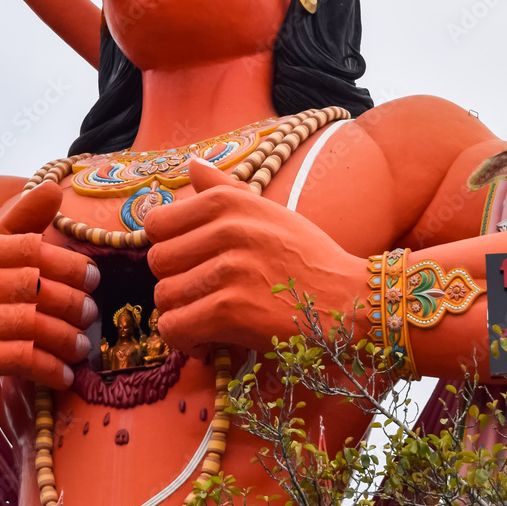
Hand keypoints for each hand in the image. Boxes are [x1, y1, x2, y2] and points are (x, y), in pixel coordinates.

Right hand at [0, 181, 98, 435]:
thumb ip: (16, 229)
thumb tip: (52, 188)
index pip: (29, 248)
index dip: (68, 264)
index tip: (93, 281)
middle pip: (32, 286)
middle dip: (71, 303)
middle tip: (91, 318)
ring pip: (27, 324)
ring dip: (64, 339)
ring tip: (80, 348)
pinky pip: (14, 359)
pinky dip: (46, 368)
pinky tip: (61, 375)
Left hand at [145, 158, 367, 354]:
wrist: (349, 301)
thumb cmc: (307, 257)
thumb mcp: (268, 211)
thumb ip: (224, 188)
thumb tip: (191, 164)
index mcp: (228, 201)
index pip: (157, 224)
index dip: (167, 248)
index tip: (188, 265)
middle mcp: (226, 228)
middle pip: (157, 262)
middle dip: (174, 283)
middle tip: (201, 296)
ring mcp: (228, 268)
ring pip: (164, 297)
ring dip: (181, 315)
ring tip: (207, 319)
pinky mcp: (231, 309)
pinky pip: (175, 327)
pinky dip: (185, 341)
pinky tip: (208, 341)